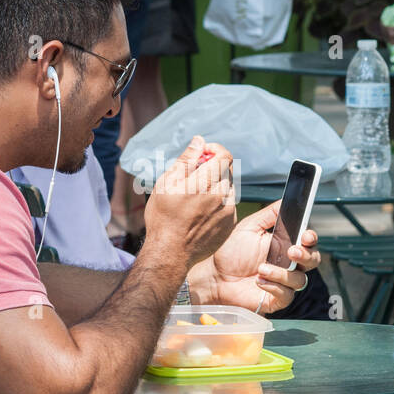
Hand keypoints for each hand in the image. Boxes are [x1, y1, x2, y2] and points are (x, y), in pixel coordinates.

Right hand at [143, 136, 236, 271]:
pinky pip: (229, 203)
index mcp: (205, 183)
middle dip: (213, 166)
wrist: (170, 252)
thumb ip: (186, 159)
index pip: (224, 155)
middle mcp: (221, 196)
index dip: (214, 149)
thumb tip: (200, 141)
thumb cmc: (163, 217)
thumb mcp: (167, 183)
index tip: (202, 154)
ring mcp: (228, 211)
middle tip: (194, 175)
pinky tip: (201, 210)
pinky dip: (218, 200)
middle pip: (227, 170)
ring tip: (196, 195)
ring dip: (216, 184)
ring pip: (229, 186)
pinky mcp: (229, 223)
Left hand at [189, 200, 320, 313]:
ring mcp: (283, 282)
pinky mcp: (276, 299)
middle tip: (291, 252)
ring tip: (261, 269)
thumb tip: (285, 201)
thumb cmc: (231, 252)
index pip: (308, 241)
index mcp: (285, 245)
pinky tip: (259, 281)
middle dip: (306, 256)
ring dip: (281, 274)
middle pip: (313, 261)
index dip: (311, 238)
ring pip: (299, 280)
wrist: (215, 276)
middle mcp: (288, 264)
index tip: (305, 236)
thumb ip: (269, 214)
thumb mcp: (249, 227)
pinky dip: (274, 287)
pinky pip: (286, 295)